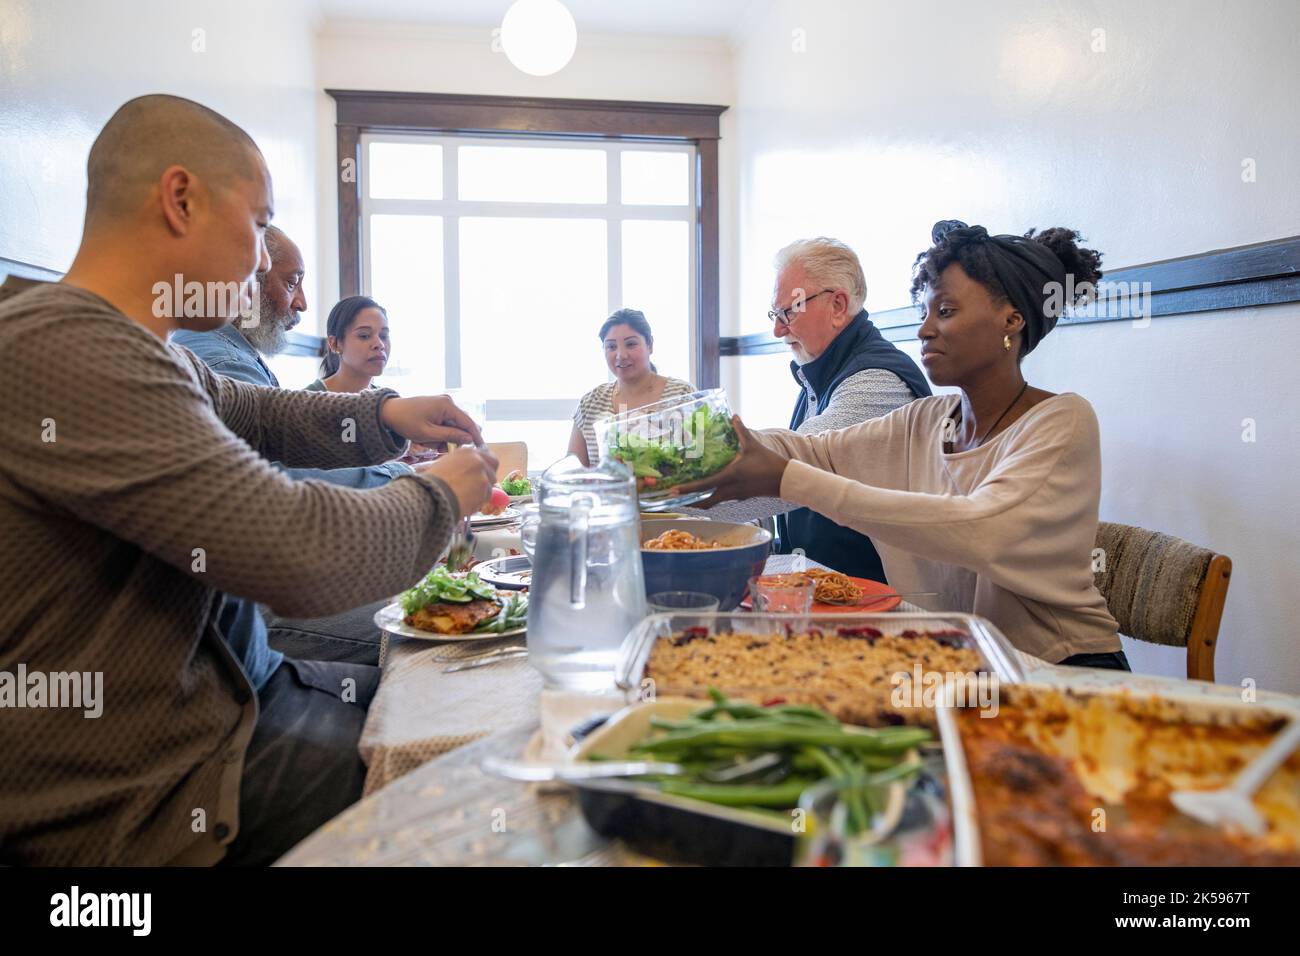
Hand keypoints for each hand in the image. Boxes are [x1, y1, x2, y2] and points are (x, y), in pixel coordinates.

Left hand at [381, 395, 483, 447]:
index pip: (468, 423)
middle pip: (460, 425)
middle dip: (453, 439)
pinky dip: (439, 433)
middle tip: (440, 449)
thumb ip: (450, 436)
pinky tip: (428, 438)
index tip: (481, 450)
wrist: (389, 412)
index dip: (475, 437)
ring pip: (452, 426)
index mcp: (447, 405)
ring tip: (428, 443)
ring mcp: (443, 404)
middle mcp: (448, 402)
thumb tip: (469, 439)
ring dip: (444, 438)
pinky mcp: (438, 408)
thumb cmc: (406, 422)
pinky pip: (445, 423)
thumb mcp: (428, 433)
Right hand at [414, 446, 498, 517]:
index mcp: (467, 451)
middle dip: (489, 474)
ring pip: (490, 483)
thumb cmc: (433, 482)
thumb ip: (462, 463)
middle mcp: (478, 460)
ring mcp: (483, 475)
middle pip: (493, 465)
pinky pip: (487, 496)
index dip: (485, 463)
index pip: (486, 454)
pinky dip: (479, 500)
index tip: (483, 469)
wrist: (433, 496)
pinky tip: (467, 502)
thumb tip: (470, 470)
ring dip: (482, 490)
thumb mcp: (446, 464)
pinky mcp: (486, 489)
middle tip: (481, 483)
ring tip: (466, 496)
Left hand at [670, 416, 789, 504]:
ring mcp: (735, 495)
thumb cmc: (768, 463)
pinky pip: (722, 499)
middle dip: (689, 503)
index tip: (673, 491)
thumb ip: (741, 431)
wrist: (785, 480)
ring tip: (687, 497)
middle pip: (704, 503)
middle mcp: (730, 490)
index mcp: (729, 477)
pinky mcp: (741, 496)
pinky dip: (712, 498)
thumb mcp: (752, 445)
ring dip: (700, 502)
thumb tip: (734, 415)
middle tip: (675, 499)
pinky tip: (708, 491)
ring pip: (713, 503)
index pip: (704, 486)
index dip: (687, 489)